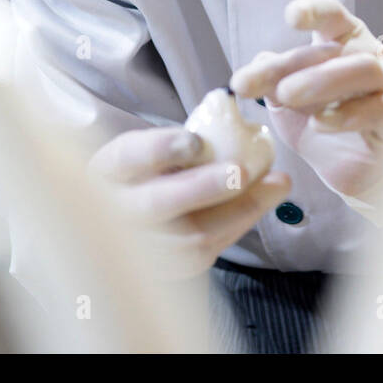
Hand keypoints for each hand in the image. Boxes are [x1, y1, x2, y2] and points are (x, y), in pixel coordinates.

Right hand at [87, 124, 290, 280]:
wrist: (127, 226)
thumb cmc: (145, 176)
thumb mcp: (146, 151)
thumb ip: (175, 141)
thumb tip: (225, 110)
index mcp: (107, 171)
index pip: (128, 157)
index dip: (161, 149)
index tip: (196, 140)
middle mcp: (114, 212)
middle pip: (156, 204)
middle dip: (202, 188)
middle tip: (241, 172)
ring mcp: (139, 249)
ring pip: (189, 238)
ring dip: (239, 210)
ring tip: (275, 184)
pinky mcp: (165, 272)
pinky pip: (206, 254)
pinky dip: (238, 225)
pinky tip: (261, 202)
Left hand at [229, 0, 382, 205]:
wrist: (347, 168)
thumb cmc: (320, 120)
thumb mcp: (285, 99)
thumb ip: (271, 79)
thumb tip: (260, 59)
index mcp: (343, 42)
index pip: (334, 16)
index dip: (316, 11)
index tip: (291, 16)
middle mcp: (369, 57)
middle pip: (340, 48)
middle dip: (299, 64)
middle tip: (271, 85)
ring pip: (366, 70)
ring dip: (324, 80)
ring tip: (288, 97)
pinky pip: (380, 109)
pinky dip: (347, 114)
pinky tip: (319, 123)